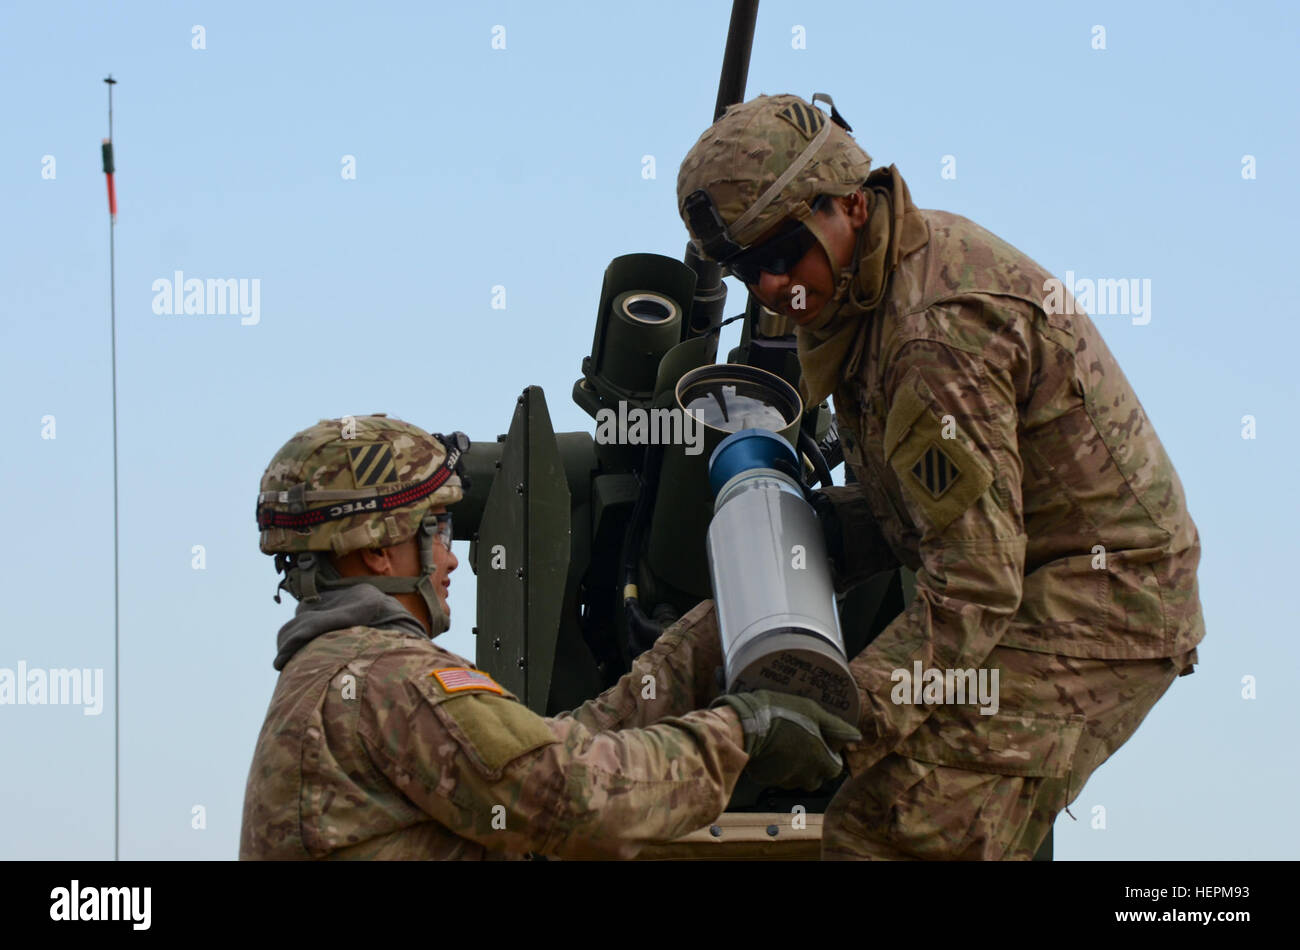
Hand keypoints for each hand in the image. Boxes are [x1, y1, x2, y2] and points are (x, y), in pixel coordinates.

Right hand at [711, 690, 860, 790]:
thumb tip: (856, 737)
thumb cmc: (784, 713)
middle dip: (813, 766)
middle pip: (816, 778)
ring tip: (785, 746)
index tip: (823, 746)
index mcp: (819, 760)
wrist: (747, 724)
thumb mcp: (813, 711)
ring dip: (795, 768)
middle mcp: (804, 775)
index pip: (834, 769)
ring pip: (795, 779)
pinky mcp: (765, 779)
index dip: (831, 758)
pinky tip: (770, 750)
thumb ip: (836, 726)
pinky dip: (775, 767)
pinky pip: (776, 777)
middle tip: (804, 745)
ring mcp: (783, 779)